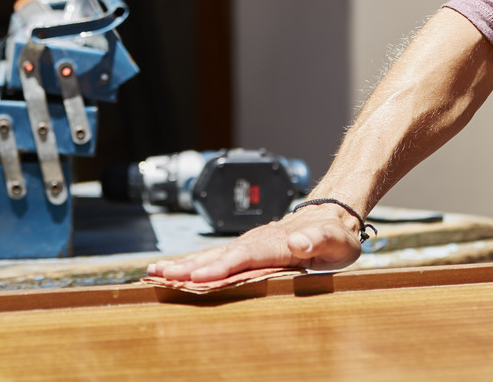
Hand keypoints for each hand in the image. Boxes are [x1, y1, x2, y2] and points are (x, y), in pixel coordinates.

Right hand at [145, 203, 364, 283]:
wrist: (332, 215)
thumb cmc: (336, 234)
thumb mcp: (337, 240)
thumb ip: (319, 241)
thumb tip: (298, 241)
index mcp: (277, 243)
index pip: (245, 256)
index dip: (221, 267)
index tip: (197, 277)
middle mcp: (258, 241)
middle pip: (219, 255)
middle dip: (189, 267)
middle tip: (160, 276)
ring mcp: (249, 243)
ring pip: (212, 254)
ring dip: (184, 264)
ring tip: (155, 272)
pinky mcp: (245, 248)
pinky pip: (216, 256)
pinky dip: (194, 263)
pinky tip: (175, 270)